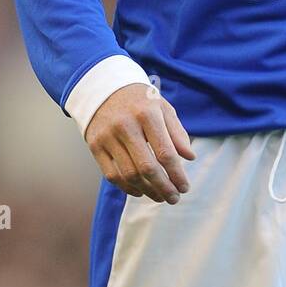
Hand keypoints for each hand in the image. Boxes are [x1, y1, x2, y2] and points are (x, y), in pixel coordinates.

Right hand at [85, 82, 195, 203]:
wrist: (103, 88)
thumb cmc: (140, 101)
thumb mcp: (163, 108)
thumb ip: (177, 133)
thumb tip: (190, 157)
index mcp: (147, 114)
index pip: (165, 153)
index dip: (177, 174)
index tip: (184, 187)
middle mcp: (125, 125)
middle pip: (147, 168)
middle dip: (164, 188)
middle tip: (174, 198)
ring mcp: (108, 137)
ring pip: (129, 175)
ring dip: (148, 191)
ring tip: (160, 197)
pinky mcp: (95, 146)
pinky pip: (112, 175)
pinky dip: (128, 188)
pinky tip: (140, 191)